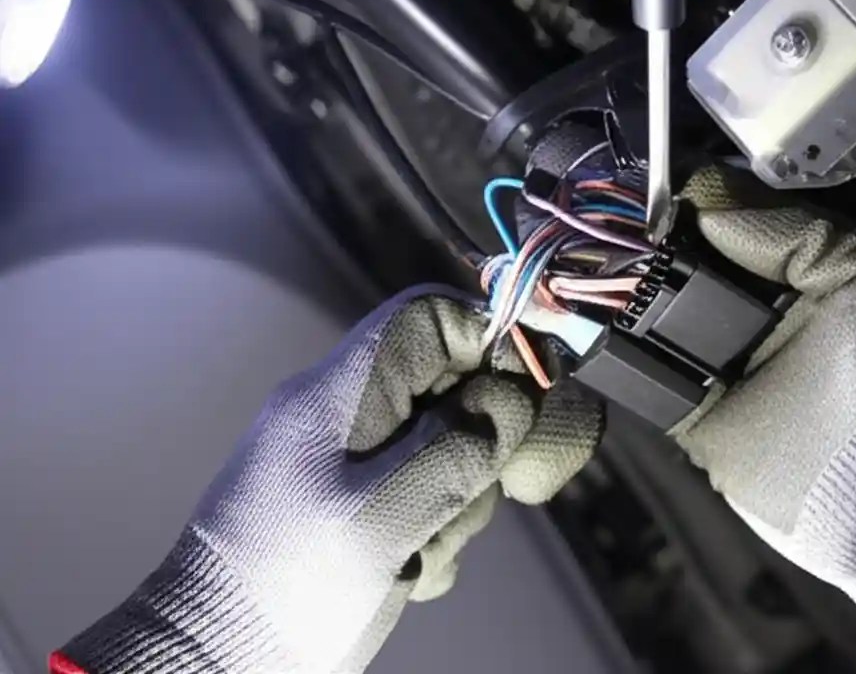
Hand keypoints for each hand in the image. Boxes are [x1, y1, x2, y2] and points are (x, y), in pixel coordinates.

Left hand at [58, 284, 601, 673]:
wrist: (218, 662)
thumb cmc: (283, 587)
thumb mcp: (377, 519)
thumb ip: (452, 450)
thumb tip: (515, 395)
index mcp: (339, 394)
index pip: (429, 318)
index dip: (493, 338)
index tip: (536, 392)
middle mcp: (349, 417)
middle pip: (456, 383)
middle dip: (490, 439)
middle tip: (514, 485)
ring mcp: (357, 465)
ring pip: (453, 446)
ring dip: (462, 498)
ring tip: (423, 549)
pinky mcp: (367, 509)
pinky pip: (432, 494)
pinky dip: (438, 530)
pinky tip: (409, 569)